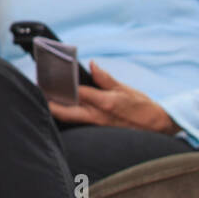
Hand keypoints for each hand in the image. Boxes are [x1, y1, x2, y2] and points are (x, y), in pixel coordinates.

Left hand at [47, 61, 179, 133]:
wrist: (159, 127)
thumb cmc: (143, 107)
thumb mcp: (126, 89)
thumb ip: (105, 79)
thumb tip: (91, 65)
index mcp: (106, 103)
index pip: (77, 93)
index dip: (61, 86)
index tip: (46, 79)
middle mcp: (99, 117)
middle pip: (68, 112)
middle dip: (51, 103)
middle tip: (39, 92)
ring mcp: (98, 127)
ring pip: (72, 119)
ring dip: (58, 110)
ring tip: (45, 98)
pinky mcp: (100, 132)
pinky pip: (80, 124)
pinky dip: (69, 117)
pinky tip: (61, 109)